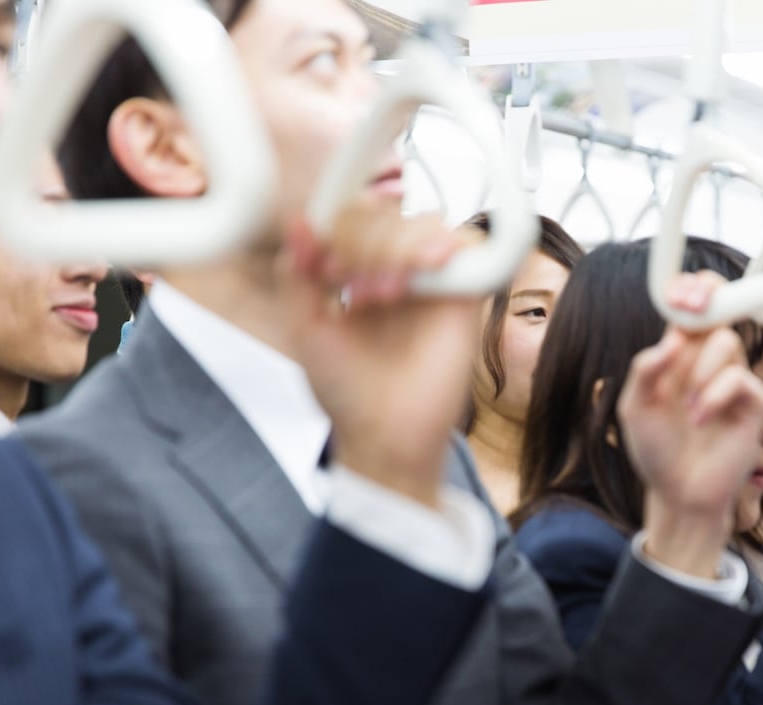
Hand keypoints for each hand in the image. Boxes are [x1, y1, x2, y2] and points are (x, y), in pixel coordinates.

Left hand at [284, 203, 482, 509]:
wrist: (383, 434)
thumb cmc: (348, 392)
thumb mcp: (305, 326)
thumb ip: (296, 273)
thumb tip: (299, 222)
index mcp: (360, 272)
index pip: (355, 217)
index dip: (338, 225)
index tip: (322, 264)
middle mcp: (399, 271)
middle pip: (388, 212)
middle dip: (362, 241)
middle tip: (348, 285)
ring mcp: (432, 280)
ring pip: (424, 221)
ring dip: (394, 248)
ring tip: (379, 294)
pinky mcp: (465, 293)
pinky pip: (465, 244)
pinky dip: (438, 249)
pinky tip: (410, 284)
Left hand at [620, 295, 762, 576]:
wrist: (679, 492)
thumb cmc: (657, 451)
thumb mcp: (636, 407)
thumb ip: (646, 370)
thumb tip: (670, 340)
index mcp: (679, 356)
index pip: (691, 309)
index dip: (689, 291)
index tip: (678, 293)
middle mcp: (708, 361)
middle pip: (720, 308)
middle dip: (707, 300)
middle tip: (692, 309)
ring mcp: (734, 380)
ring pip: (726, 342)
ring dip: (701, 370)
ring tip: (688, 406)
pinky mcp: (753, 403)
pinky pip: (741, 379)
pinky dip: (716, 396)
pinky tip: (701, 419)